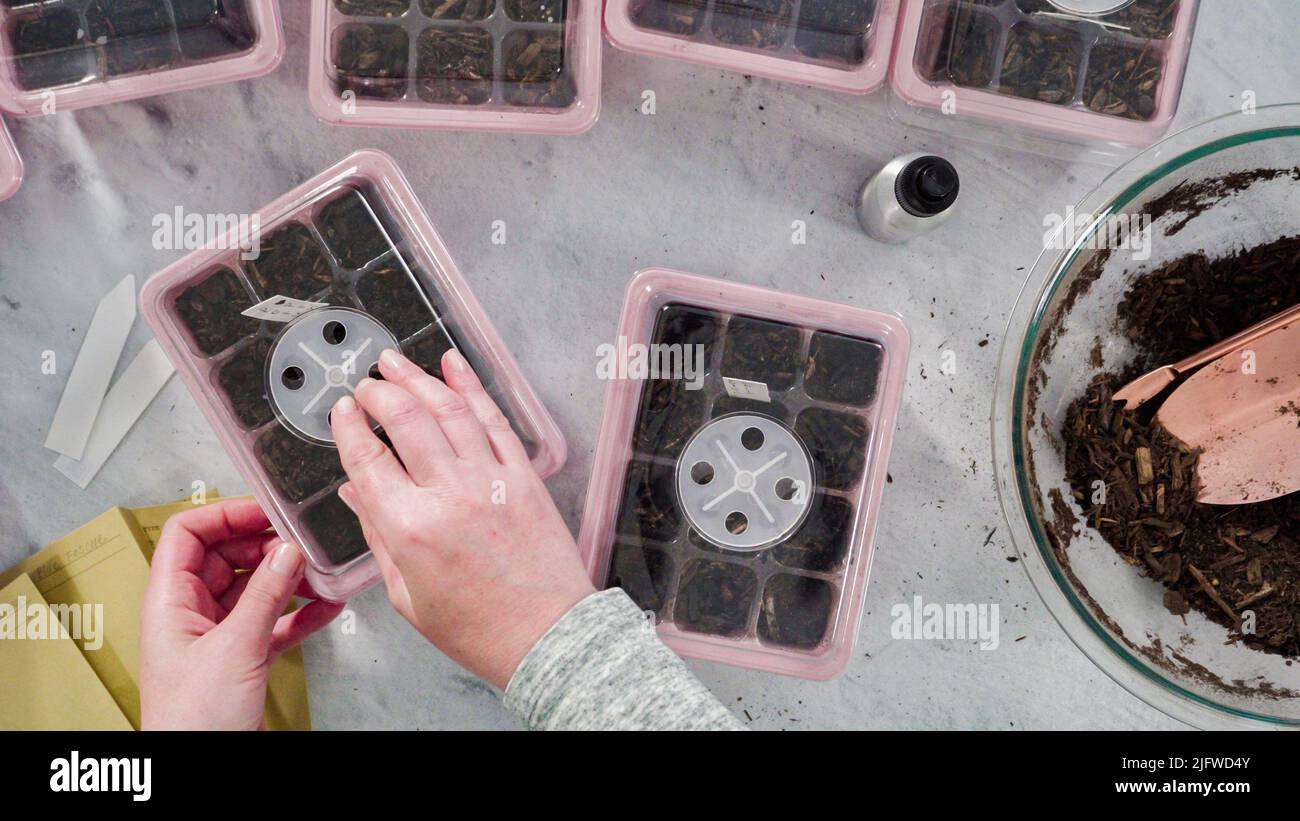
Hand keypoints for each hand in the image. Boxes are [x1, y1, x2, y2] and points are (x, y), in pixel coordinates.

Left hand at [139, 499, 343, 729]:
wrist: (202, 771)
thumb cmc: (192, 722)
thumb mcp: (234, 648)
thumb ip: (264, 595)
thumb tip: (288, 551)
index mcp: (169, 601)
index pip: (188, 534)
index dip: (225, 515)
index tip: (267, 512)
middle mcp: (191, 613)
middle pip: (227, 557)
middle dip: (266, 548)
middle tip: (301, 545)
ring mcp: (218, 636)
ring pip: (255, 589)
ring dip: (289, 581)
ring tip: (321, 575)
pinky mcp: (243, 659)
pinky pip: (274, 622)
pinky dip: (300, 613)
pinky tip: (327, 608)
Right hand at [330, 347, 595, 688]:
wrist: (548, 637)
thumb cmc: (478, 629)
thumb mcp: (407, 595)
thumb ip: (379, 537)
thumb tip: (357, 492)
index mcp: (410, 530)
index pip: (367, 459)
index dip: (349, 426)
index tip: (342, 410)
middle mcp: (449, 495)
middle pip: (405, 420)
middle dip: (380, 392)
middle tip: (367, 383)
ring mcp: (491, 480)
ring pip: (449, 410)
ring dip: (418, 378)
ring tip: (396, 362)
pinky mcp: (524, 476)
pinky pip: (494, 420)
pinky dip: (472, 387)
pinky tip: (454, 366)